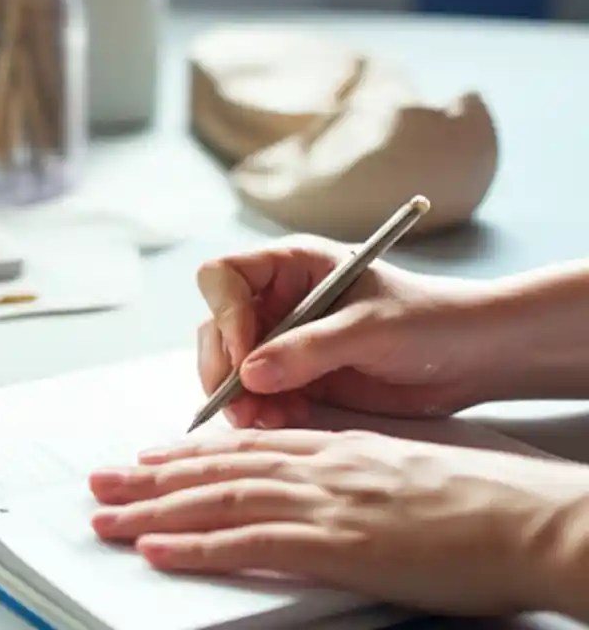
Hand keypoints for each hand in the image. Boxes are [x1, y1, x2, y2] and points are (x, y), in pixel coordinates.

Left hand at [88, 429, 588, 617]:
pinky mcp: (336, 546)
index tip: (149, 457)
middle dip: (151, 478)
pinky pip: (248, 544)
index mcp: (337, 449)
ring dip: (153, 511)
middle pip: (216, 469)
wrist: (533, 519)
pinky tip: (157, 550)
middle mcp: (319, 468)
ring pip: (217, 501)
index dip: (189, 453)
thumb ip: (352, 476)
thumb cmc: (483, 505)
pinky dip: (195, 548)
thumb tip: (320, 491)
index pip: (245, 446)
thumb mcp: (404, 474)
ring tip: (105, 516)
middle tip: (100, 482)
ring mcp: (323, 504)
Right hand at [195, 235, 496, 429]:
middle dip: (224, 369)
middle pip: (216, 328)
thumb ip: (309, 349)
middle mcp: (278, 300)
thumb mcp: (370, 329)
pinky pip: (255, 397)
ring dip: (239, 398)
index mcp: (292, 266)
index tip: (244, 354)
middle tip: (243, 405)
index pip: (224, 277)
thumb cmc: (430, 321)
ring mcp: (283, 341)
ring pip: (229, 368)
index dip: (224, 313)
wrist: (473, 358)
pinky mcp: (295, 379)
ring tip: (270, 420)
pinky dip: (261, 414)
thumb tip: (247, 373)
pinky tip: (287, 422)